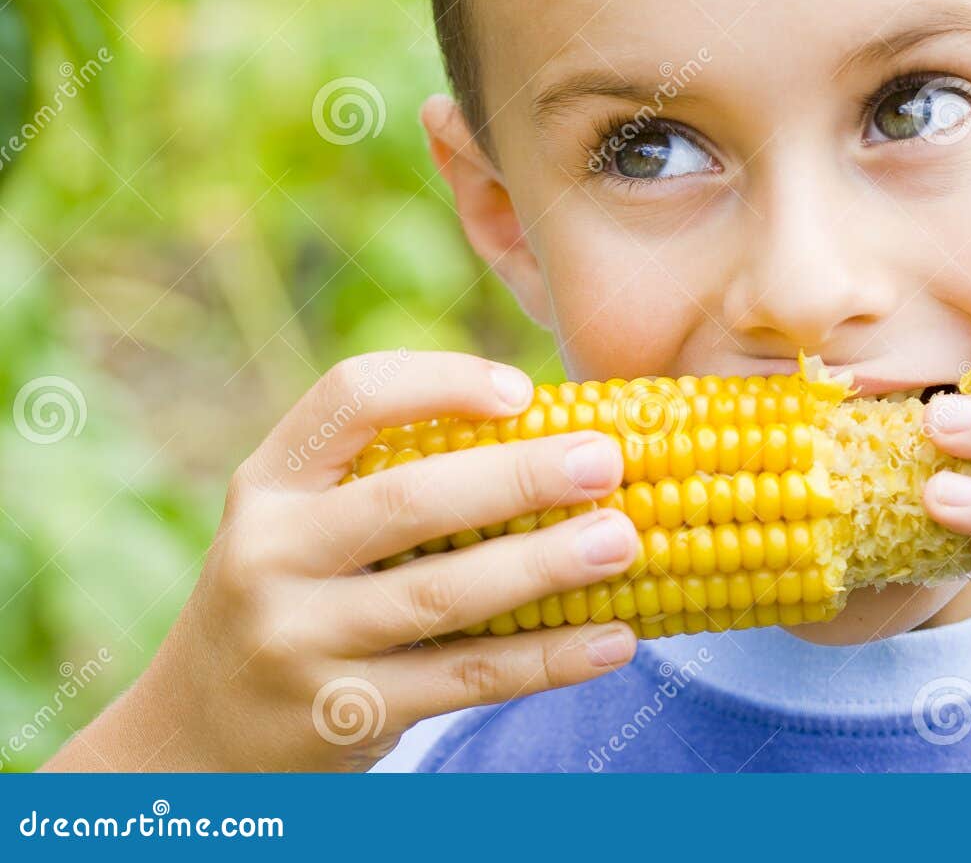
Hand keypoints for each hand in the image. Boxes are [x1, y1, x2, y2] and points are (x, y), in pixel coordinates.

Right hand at [45, 351, 639, 771]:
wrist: (199, 736)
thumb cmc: (295, 596)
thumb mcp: (303, 525)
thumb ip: (390, 478)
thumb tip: (560, 436)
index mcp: (270, 483)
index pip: (349, 398)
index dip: (441, 382)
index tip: (523, 391)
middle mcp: (272, 554)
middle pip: (409, 500)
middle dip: (518, 476)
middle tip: (605, 462)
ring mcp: (300, 639)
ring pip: (442, 594)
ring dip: (544, 565)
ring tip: (623, 541)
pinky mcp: (342, 714)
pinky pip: (464, 679)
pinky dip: (547, 659)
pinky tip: (613, 639)